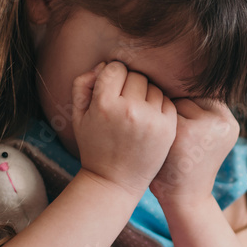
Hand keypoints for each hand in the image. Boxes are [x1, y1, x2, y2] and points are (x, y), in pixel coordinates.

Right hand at [71, 61, 177, 198]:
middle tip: (123, 104)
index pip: (115, 68)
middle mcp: (130, 110)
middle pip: (136, 75)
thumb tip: (104, 65)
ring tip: (135, 114)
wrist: (115, 181)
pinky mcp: (168, 127)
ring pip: (153, 87)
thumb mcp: (78, 116)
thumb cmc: (94, 146)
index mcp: (105, 105)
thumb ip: (82, 84)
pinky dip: (158, 106)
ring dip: (145, 95)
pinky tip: (148, 120)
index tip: (110, 91)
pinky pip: (167, 101)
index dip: (112, 77)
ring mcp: (152, 119)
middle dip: (129, 85)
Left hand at [148, 97, 240, 207]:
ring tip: (168, 144)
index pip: (199, 97)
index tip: (183, 136)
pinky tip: (158, 144)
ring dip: (163, 119)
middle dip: (175, 115)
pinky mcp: (184, 133)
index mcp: (229, 122)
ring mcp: (203, 127)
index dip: (185, 114)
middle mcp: (222, 123)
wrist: (184, 201)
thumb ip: (199, 112)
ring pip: (173, 103)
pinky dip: (155, 126)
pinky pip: (161, 113)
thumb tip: (173, 77)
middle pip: (186, 97)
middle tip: (176, 142)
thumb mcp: (204, 137)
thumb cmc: (189, 166)